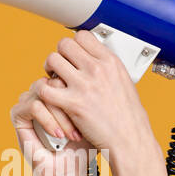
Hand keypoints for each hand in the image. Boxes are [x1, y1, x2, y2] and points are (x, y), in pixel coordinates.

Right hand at [10, 75, 92, 175]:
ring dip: (60, 114)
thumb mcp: (92, 120)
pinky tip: (58, 135)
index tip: (92, 116)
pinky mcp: (19, 117)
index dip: (78, 92)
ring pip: (44, 91)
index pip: (68, 73)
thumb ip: (91, 96)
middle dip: (70, 104)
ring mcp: (30, 104)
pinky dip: (48, 119)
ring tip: (71, 135)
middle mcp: (44, 95)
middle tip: (79, 130)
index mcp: (61, 92)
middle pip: (55, 79)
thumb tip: (100, 74)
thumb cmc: (82, 152)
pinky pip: (32, 105)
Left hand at [36, 29, 152, 160]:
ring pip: (52, 61)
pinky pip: (46, 88)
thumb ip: (107, 68)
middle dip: (59, 55)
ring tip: (54, 81)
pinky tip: (51, 98)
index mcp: (111, 62)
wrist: (130, 140)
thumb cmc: (129, 117)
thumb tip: (94, 59)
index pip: (82, 36)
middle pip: (64, 45)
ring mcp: (84, 85)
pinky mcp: (73, 103)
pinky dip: (44, 92)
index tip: (72, 55)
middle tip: (59, 68)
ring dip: (49, 71)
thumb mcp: (124, 82)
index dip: (73, 44)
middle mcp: (97, 69)